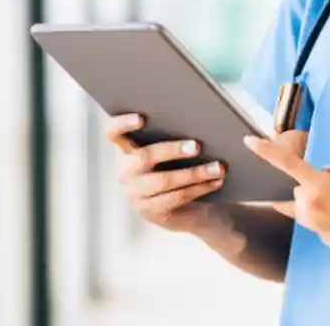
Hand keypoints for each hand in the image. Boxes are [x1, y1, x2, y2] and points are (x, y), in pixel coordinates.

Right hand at [105, 113, 227, 234]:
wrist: (183, 207)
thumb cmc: (178, 166)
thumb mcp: (171, 150)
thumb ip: (173, 133)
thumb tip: (200, 117)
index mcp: (125, 148)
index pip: (112, 132)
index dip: (122, 124)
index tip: (142, 118)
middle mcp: (124, 171)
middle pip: (143, 158)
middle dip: (171, 150)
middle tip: (197, 146)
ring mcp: (134, 194)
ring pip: (164, 181)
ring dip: (195, 174)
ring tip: (218, 167)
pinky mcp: (150, 211)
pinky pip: (176, 198)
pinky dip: (199, 188)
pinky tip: (216, 181)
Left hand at [244, 134, 329, 265]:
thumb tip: (323, 175)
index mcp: (317, 183)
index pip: (285, 162)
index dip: (264, 150)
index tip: (249, 141)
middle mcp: (308, 204)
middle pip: (298, 189)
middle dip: (312, 187)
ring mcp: (311, 224)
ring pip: (304, 207)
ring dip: (318, 204)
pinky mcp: (317, 238)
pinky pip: (315, 222)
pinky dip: (327, 218)